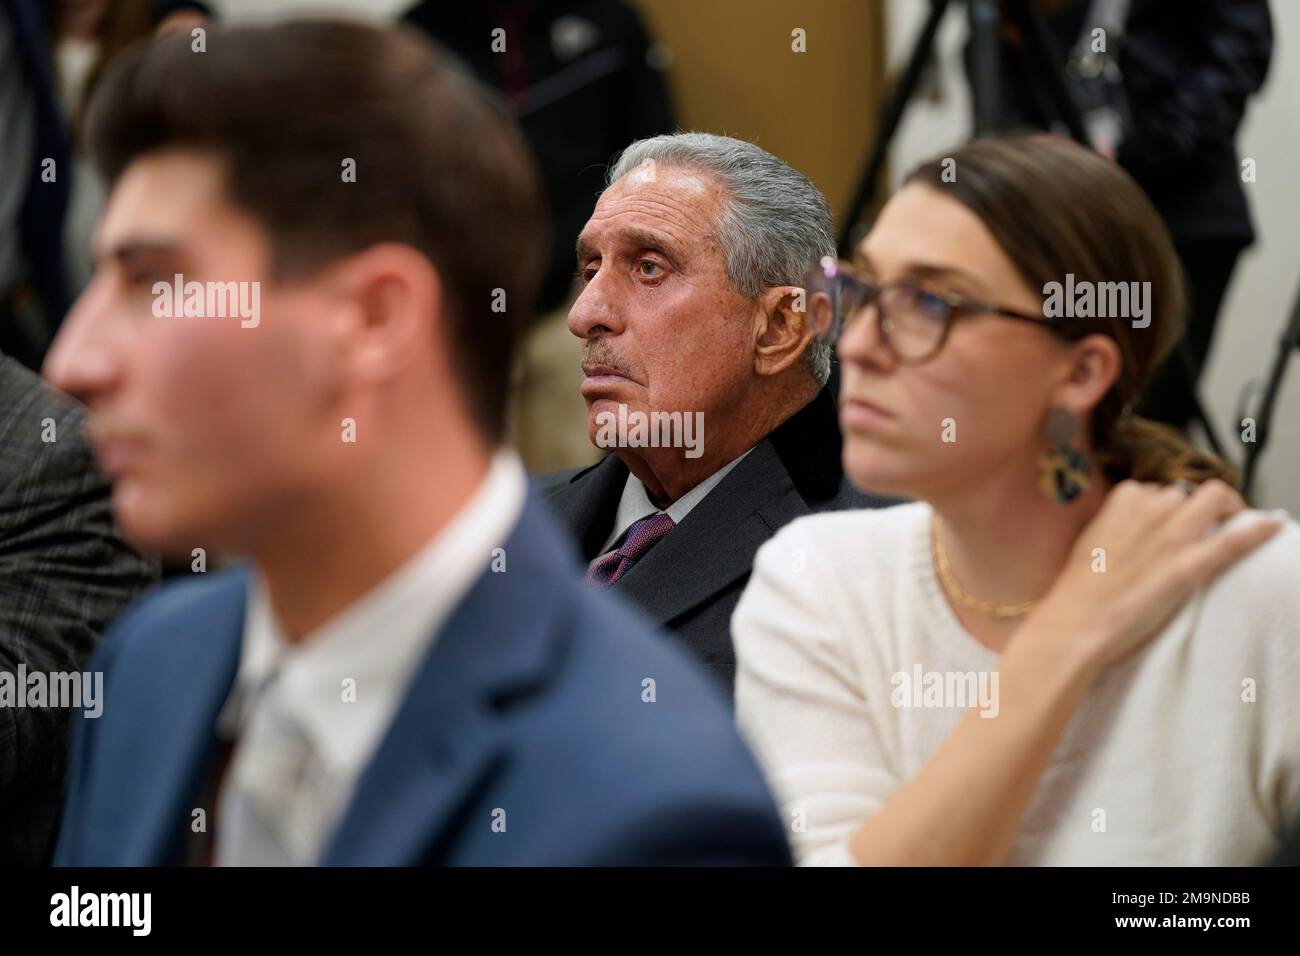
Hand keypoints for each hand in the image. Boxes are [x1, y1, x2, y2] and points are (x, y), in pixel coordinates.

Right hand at [1032, 479, 1280, 674]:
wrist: (1074, 623)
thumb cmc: (1077, 591)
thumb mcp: (1091, 543)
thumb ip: (1117, 526)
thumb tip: (1134, 529)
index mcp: (1121, 500)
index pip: (1157, 489)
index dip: (1169, 507)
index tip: (1172, 522)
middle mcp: (1149, 508)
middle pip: (1188, 492)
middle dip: (1201, 505)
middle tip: (1209, 525)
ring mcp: (1172, 536)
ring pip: (1215, 500)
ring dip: (1224, 511)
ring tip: (1228, 529)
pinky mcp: (1189, 566)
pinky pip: (1234, 540)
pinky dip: (1258, 531)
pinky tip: (1273, 527)